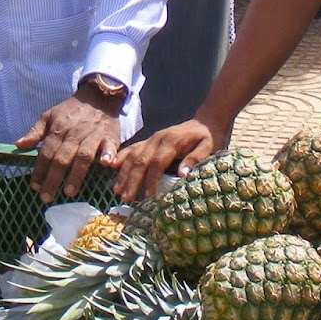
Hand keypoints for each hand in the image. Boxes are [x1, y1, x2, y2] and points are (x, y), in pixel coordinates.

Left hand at [17, 96, 121, 203]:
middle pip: (62, 158)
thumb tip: (18, 145)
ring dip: (76, 174)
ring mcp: (92, 135)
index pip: (46, 153)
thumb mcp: (49, 115)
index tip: (34, 187)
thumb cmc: (71, 110)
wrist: (98, 96)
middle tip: (46, 197)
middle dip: (53, 179)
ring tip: (69, 192)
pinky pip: (109, 146)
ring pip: (83, 156)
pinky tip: (105, 165)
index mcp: (58, 129)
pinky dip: (108, 154)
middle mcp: (74, 133)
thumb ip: (35, 132)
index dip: (39, 170)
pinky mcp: (110, 136)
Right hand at [110, 117, 225, 202]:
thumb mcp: (209, 147)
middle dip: (132, 180)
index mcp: (171, 142)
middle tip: (126, 198)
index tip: (147, 196)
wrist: (206, 121)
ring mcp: (151, 139)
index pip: (157, 162)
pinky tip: (111, 165)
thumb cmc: (208, 138)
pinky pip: (132, 148)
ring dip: (124, 173)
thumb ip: (196, 159)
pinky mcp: (149, 141)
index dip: (151, 180)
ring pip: (133, 155)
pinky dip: (121, 157)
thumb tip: (182, 174)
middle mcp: (157, 139)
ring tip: (117, 190)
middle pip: (140, 160)